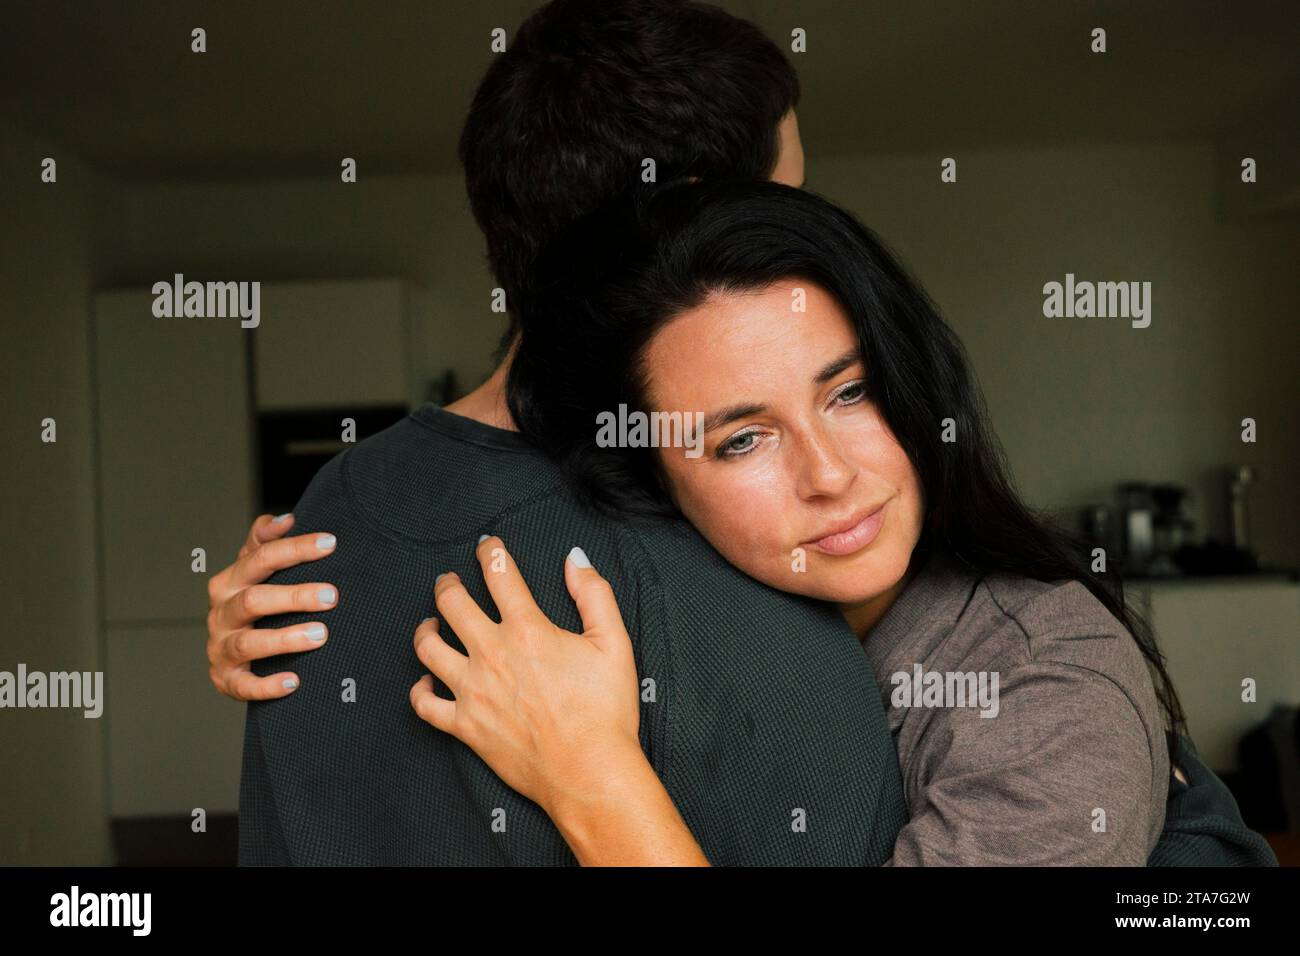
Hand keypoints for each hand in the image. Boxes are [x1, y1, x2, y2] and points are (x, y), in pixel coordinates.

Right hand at [206, 512, 340, 699]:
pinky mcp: (227, 680)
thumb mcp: (254, 570)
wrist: (234, 655)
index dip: (294, 549)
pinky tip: (294, 682)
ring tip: (321, 635)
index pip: (260, 558)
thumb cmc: (255, 604)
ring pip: (247, 643)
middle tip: (332, 595)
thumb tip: (287, 518)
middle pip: (253, 600)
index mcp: (229, 581)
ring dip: (285, 638)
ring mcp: (221, 648)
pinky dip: (267, 685)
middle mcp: (220, 613)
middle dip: (294, 596)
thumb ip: (264, 542)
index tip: (331, 543)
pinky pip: (244, 686)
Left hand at [409, 536, 640, 814]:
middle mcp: (492, 654)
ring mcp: (472, 691)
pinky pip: (424, 705)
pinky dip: (418, 690)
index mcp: (527, 629)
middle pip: (452, 604)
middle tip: (450, 580)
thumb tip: (574, 559)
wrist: (590, 771)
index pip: (499, 574)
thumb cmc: (606, 711)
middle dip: (448, 584)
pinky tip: (423, 681)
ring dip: (425, 627)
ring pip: (428, 648)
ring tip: (429, 622)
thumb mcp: (614, 642)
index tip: (488, 545)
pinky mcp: (465, 726)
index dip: (491, 551)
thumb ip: (594, 594)